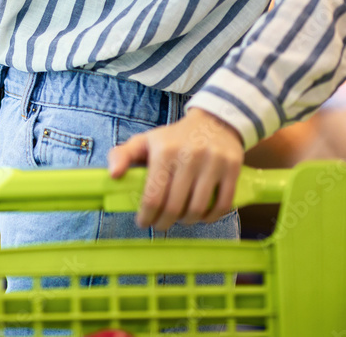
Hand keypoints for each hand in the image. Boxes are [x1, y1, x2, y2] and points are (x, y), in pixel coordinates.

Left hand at [108, 108, 243, 230]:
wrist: (214, 121)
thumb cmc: (174, 137)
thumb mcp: (145, 141)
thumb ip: (121, 155)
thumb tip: (113, 175)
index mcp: (164, 150)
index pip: (154, 196)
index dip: (147, 216)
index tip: (143, 222)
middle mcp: (190, 155)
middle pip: (175, 206)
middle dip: (164, 222)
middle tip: (160, 225)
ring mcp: (213, 162)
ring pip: (198, 209)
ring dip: (187, 221)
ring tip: (179, 219)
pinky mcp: (232, 168)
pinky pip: (223, 204)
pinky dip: (210, 217)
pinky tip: (201, 216)